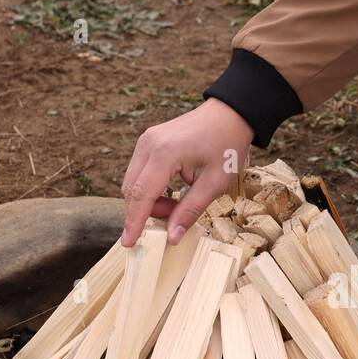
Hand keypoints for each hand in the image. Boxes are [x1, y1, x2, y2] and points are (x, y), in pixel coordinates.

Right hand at [120, 98, 254, 245]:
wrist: (229, 115)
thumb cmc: (226, 146)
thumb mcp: (215, 183)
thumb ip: (190, 211)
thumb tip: (172, 237)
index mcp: (165, 153)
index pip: (141, 195)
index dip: (134, 222)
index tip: (128, 243)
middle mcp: (148, 144)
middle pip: (131, 190)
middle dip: (146, 212)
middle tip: (173, 219)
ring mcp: (146, 141)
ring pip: (132, 183)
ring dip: (149, 201)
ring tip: (177, 204)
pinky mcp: (148, 142)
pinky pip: (139, 173)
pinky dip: (149, 189)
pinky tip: (172, 192)